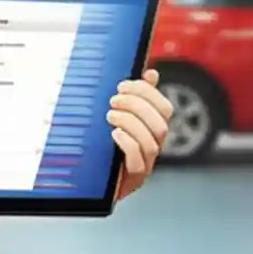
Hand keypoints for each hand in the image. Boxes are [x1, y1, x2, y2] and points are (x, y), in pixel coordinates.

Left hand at [107, 69, 173, 200]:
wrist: (88, 180)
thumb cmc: (104, 143)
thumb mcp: (116, 116)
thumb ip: (134, 97)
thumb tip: (152, 74)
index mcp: (153, 129)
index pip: (164, 108)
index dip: (147, 93)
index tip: (122, 85)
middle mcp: (154, 146)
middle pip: (161, 125)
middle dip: (137, 107)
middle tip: (113, 100)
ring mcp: (146, 164)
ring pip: (152, 143)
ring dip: (131, 124)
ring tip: (109, 115)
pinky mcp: (133, 179)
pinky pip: (139, 163)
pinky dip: (128, 143)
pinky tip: (114, 133)